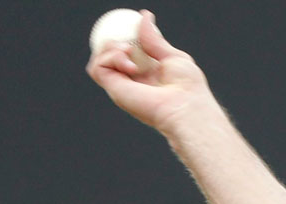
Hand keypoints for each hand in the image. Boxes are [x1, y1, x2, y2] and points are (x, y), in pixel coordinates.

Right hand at [85, 10, 214, 134]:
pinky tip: (127, 63)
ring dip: (110, 48)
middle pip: (107, 55)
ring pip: (99, 60)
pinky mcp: (114, 90)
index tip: (130, 25)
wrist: (186, 106)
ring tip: (128, 51)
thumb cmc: (187, 87)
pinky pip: (97, 67)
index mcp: (146, 72)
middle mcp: (131, 80)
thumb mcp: (173, 56)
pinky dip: (108, 57)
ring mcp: (122, 86)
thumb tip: (144, 16)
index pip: (126, 52)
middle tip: (129, 43)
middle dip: (114, 42)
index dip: (124, 38)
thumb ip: (154, 39)